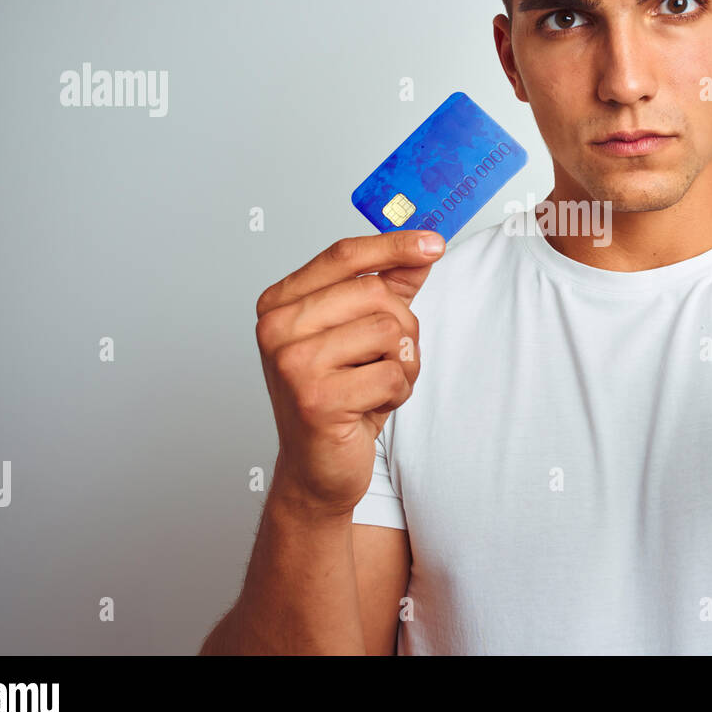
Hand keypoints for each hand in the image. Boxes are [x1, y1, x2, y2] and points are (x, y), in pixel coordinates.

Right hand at [254, 230, 444, 517]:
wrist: (317, 469)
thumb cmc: (338, 398)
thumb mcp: (363, 334)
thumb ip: (388, 288)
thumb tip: (422, 249)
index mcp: (279, 303)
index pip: (343, 257)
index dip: (393, 245)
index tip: (435, 242)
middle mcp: (276, 328)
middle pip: (374, 293)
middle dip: (402, 327)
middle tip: (388, 360)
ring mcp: (292, 363)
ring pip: (389, 332)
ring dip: (401, 364)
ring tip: (375, 387)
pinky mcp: (316, 399)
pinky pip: (391, 374)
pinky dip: (397, 393)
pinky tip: (371, 409)